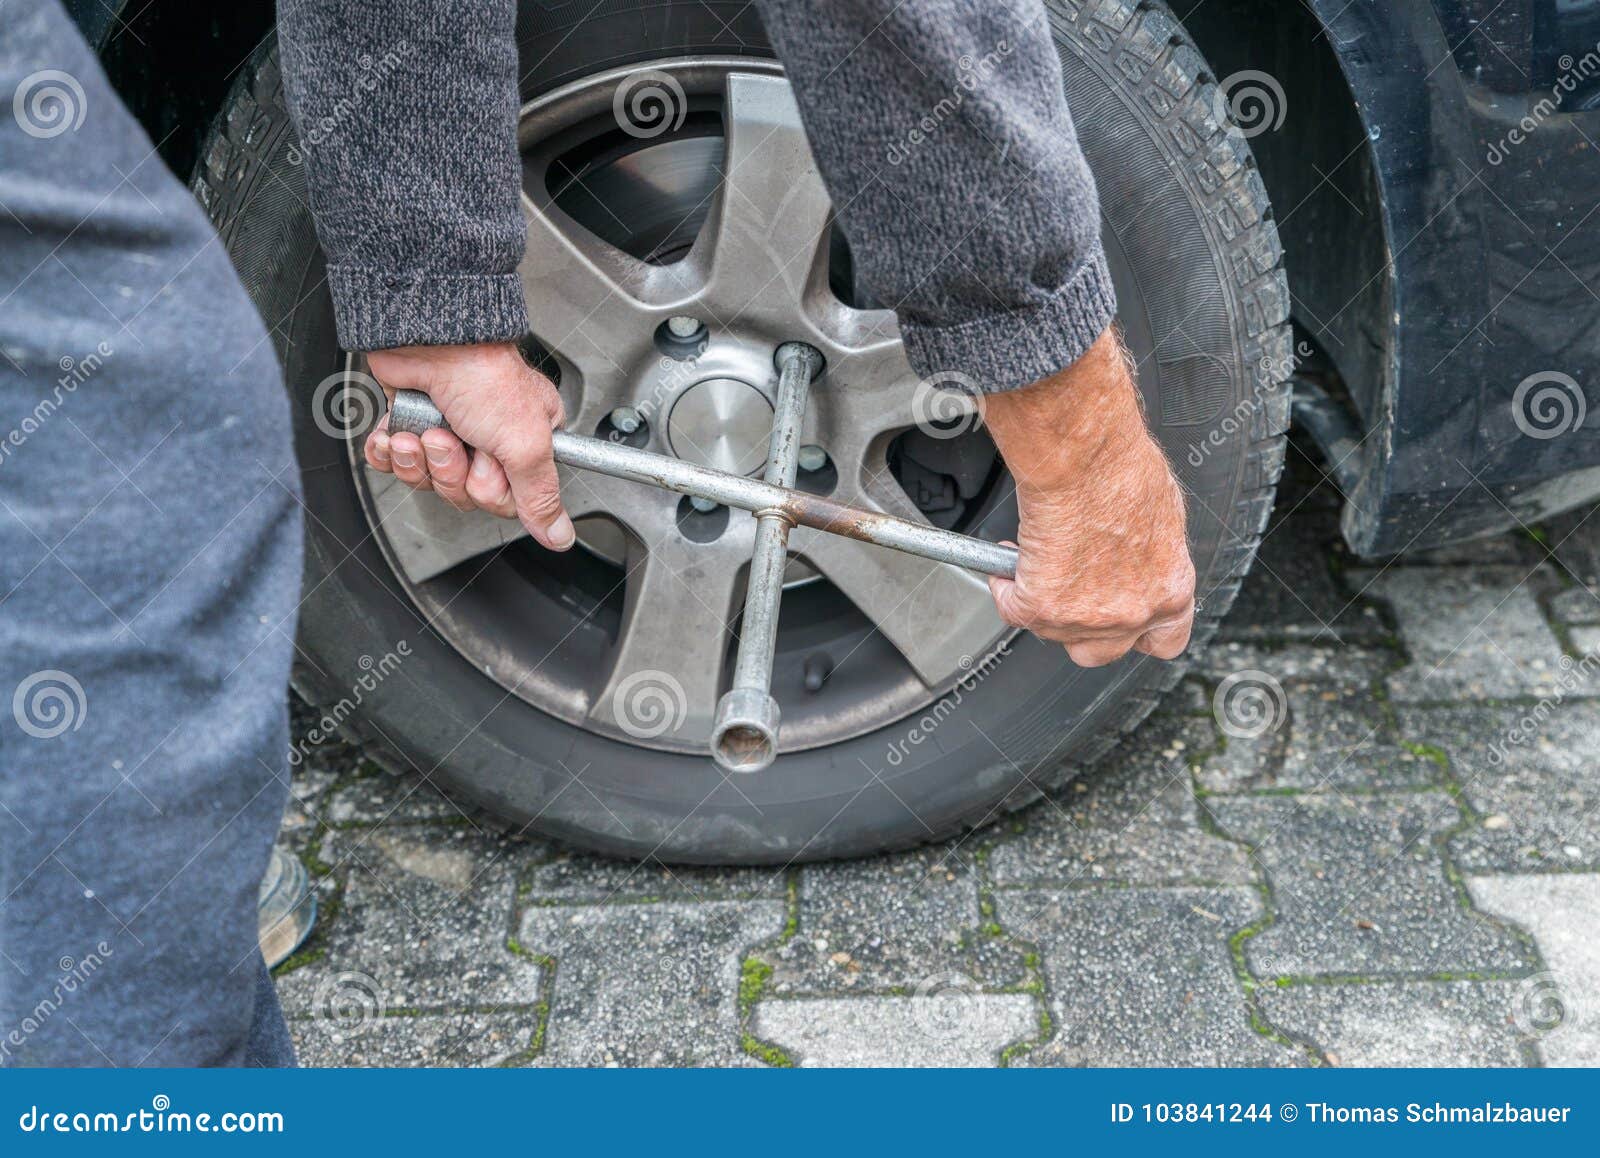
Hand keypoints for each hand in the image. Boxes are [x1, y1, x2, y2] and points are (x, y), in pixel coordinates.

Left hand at [364, 342, 573, 550]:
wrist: (426, 338)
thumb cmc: (480, 373)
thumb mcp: (525, 444)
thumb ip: (541, 495)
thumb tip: (559, 536)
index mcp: (527, 441)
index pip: (508, 499)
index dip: (491, 488)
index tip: (489, 463)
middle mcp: (489, 439)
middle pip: (466, 494)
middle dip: (451, 469)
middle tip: (454, 438)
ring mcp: (448, 432)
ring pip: (429, 481)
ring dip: (421, 459)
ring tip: (426, 429)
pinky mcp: (412, 424)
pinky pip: (396, 463)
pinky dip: (391, 451)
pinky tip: (399, 433)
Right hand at [978, 328, 1193, 666]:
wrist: (1083, 461)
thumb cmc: (1121, 471)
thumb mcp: (1160, 516)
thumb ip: (1148, 556)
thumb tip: (1133, 555)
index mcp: (1170, 590)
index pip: (1164, 643)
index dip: (1137, 634)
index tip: (1123, 620)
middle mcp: (1133, 613)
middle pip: (1099, 651)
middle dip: (1080, 627)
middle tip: (1068, 592)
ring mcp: (1088, 618)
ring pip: (1052, 632)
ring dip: (1040, 602)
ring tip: (1037, 562)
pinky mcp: (1043, 609)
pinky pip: (1012, 608)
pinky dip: (1004, 587)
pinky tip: (1008, 560)